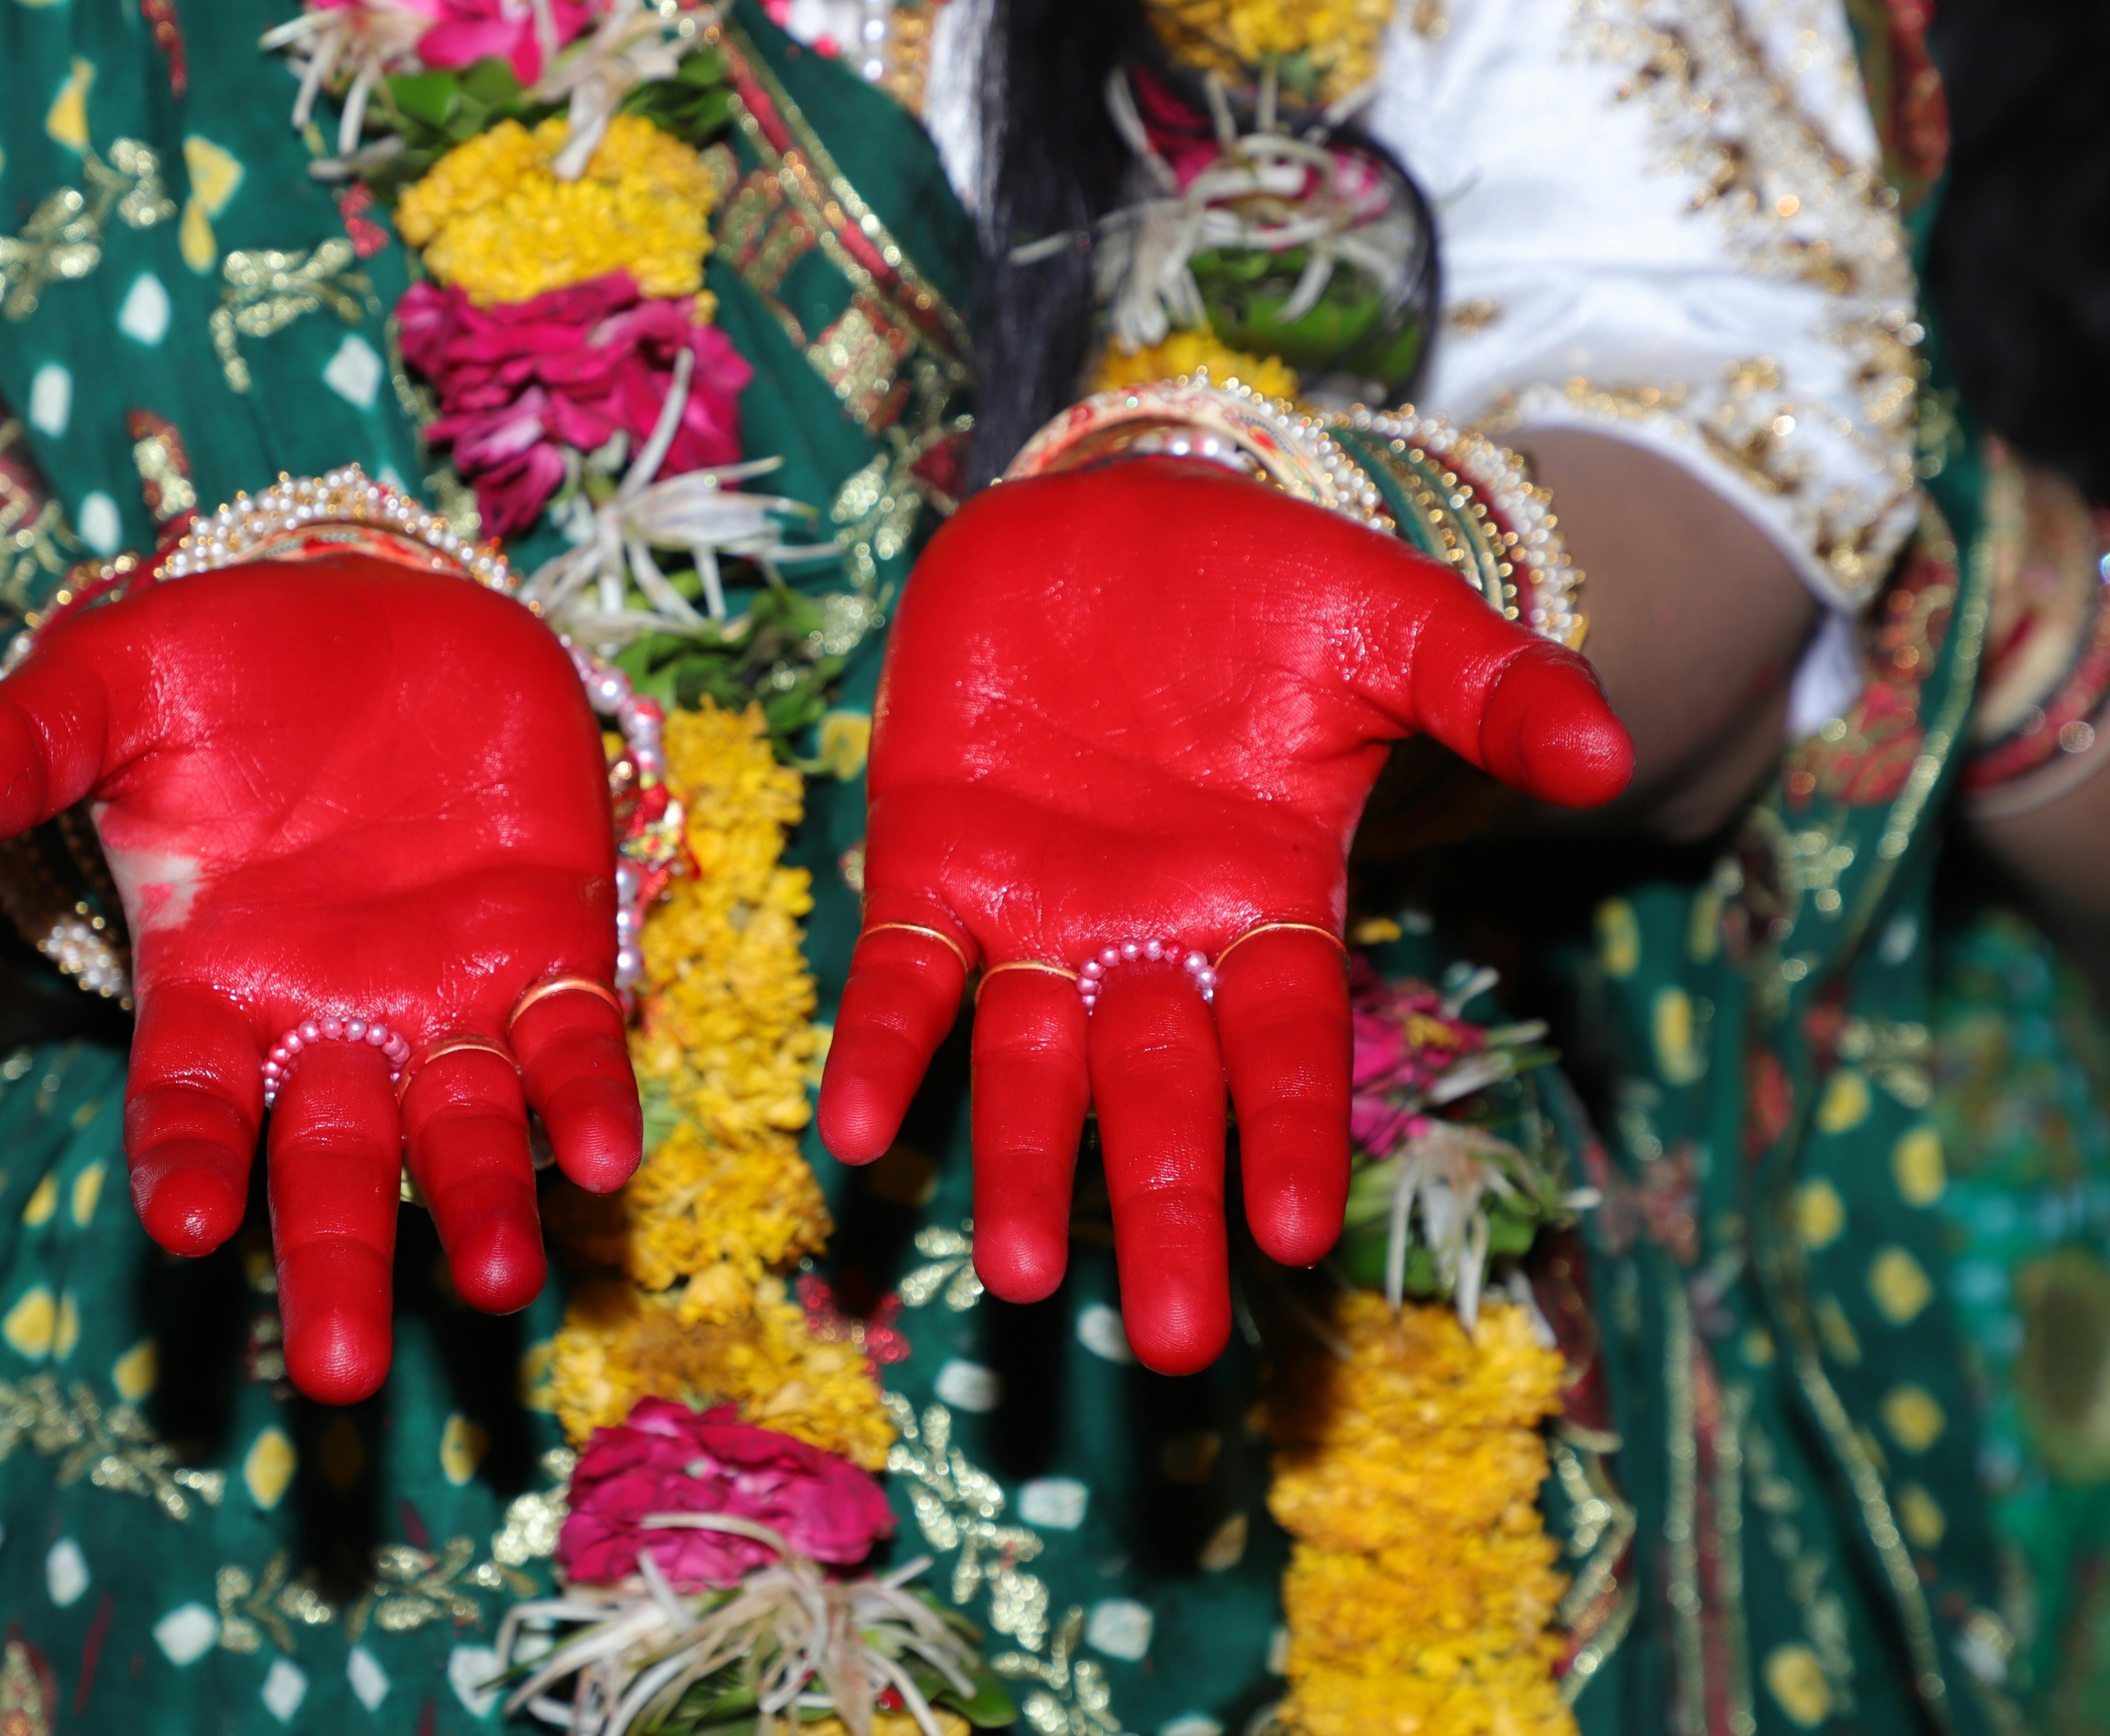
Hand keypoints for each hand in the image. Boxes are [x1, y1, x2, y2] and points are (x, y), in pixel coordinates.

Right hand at [0, 556, 638, 1403]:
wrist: (383, 616)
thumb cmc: (226, 667)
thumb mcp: (110, 687)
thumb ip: (15, 749)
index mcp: (214, 985)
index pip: (187, 1105)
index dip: (186, 1168)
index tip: (186, 1234)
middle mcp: (331, 1022)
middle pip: (328, 1168)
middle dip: (338, 1264)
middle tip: (342, 1373)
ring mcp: (446, 1000)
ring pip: (463, 1133)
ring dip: (481, 1205)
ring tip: (503, 1282)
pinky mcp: (551, 950)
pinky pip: (573, 1045)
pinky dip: (589, 1099)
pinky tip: (611, 1158)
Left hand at [818, 460, 1629, 1371]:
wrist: (1108, 517)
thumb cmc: (1264, 585)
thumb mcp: (1394, 622)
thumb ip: (1495, 690)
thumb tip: (1611, 758)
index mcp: (1266, 906)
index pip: (1288, 1047)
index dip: (1290, 1135)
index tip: (1293, 1234)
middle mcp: (1149, 941)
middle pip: (1165, 1098)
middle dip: (1166, 1211)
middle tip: (1176, 1343)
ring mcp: (1035, 913)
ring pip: (1029, 1067)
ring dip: (1023, 1168)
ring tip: (1017, 1276)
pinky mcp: (932, 861)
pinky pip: (903, 974)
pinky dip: (883, 1047)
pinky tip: (856, 1130)